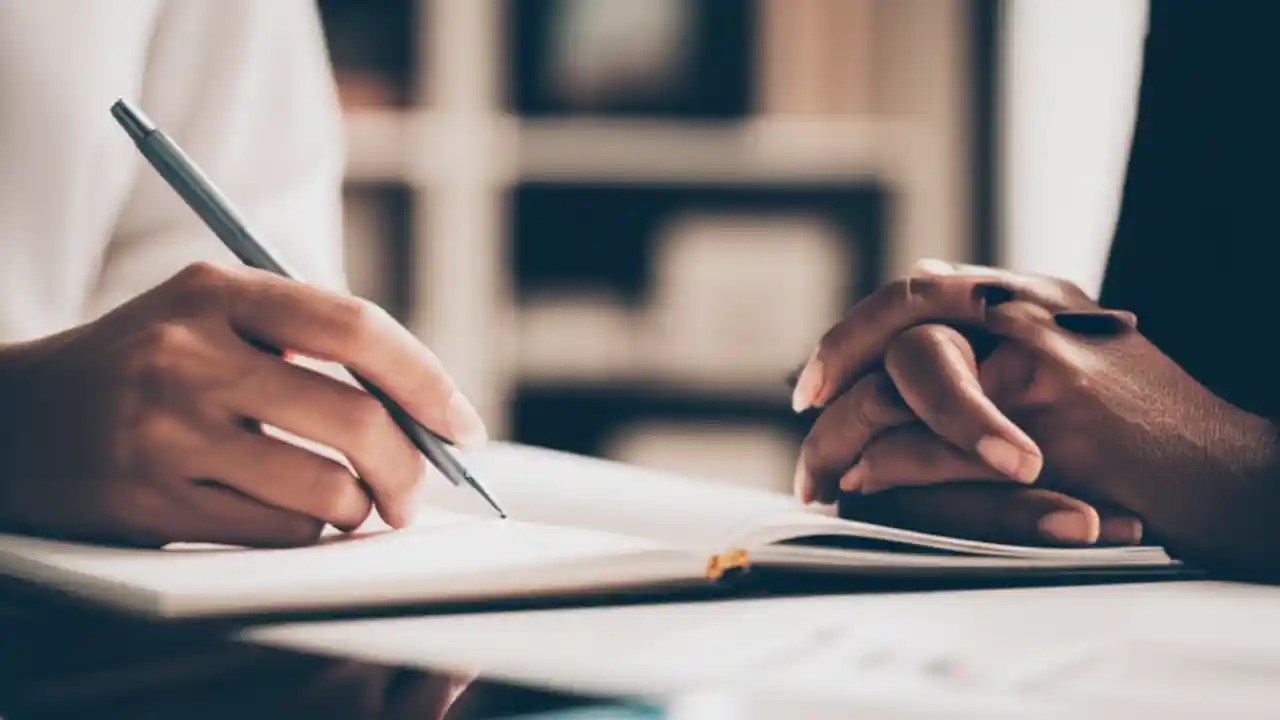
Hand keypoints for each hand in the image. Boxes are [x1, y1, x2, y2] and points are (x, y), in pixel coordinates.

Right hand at [0, 262, 486, 546]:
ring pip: (325, 489)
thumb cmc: (146, 364)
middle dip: (411, 467)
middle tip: (418, 490)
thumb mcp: (211, 313)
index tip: (463, 424)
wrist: (15, 415)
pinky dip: (308, 532)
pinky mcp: (150, 500)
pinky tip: (293, 516)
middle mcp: (189, 355)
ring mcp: (166, 431)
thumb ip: (309, 341)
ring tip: (349, 503)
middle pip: (354, 420)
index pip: (355, 328)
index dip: (427, 380)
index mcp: (216, 292)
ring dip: (358, 509)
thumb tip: (426, 410)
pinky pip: (278, 531)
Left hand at [804, 266, 1279, 569]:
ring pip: (911, 372)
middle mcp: (1037, 309)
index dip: (856, 331)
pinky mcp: (1053, 418)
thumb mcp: (1073, 368)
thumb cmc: (1145, 437)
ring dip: (852, 430)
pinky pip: (938, 437)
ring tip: (828, 473)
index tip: (816, 380)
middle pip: (906, 308)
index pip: (921, 287)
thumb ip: (997, 349)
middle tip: (805, 415)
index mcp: (1034, 295)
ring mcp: (1045, 357)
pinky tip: (868, 485)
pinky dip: (892, 464)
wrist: (1235, 477)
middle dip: (838, 363)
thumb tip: (902, 352)